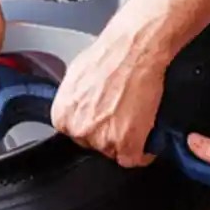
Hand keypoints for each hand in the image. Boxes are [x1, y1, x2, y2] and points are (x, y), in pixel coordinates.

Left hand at [50, 30, 167, 167]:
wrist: (134, 50)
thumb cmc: (109, 55)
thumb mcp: (76, 77)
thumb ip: (75, 100)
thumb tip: (82, 106)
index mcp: (62, 116)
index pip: (76, 136)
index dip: (94, 128)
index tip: (104, 123)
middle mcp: (78, 130)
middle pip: (95, 145)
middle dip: (108, 133)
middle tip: (123, 117)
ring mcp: (102, 139)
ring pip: (115, 152)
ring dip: (126, 140)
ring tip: (137, 120)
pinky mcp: (126, 143)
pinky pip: (135, 158)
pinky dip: (144, 152)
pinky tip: (147, 139)